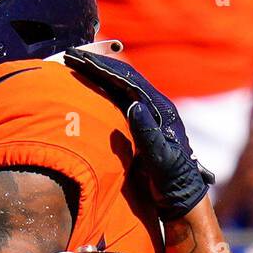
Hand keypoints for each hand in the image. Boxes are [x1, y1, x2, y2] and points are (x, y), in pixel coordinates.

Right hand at [62, 48, 213, 219]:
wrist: (182, 198)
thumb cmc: (174, 182)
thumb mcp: (162, 161)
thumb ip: (148, 134)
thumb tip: (133, 105)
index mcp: (161, 110)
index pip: (127, 81)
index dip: (102, 68)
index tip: (79, 58)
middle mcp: (155, 108)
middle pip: (122, 78)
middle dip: (96, 65)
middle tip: (70, 55)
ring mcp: (147, 116)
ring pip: (119, 87)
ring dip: (97, 74)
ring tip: (74, 64)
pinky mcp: (140, 126)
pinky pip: (118, 101)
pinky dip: (101, 90)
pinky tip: (86, 87)